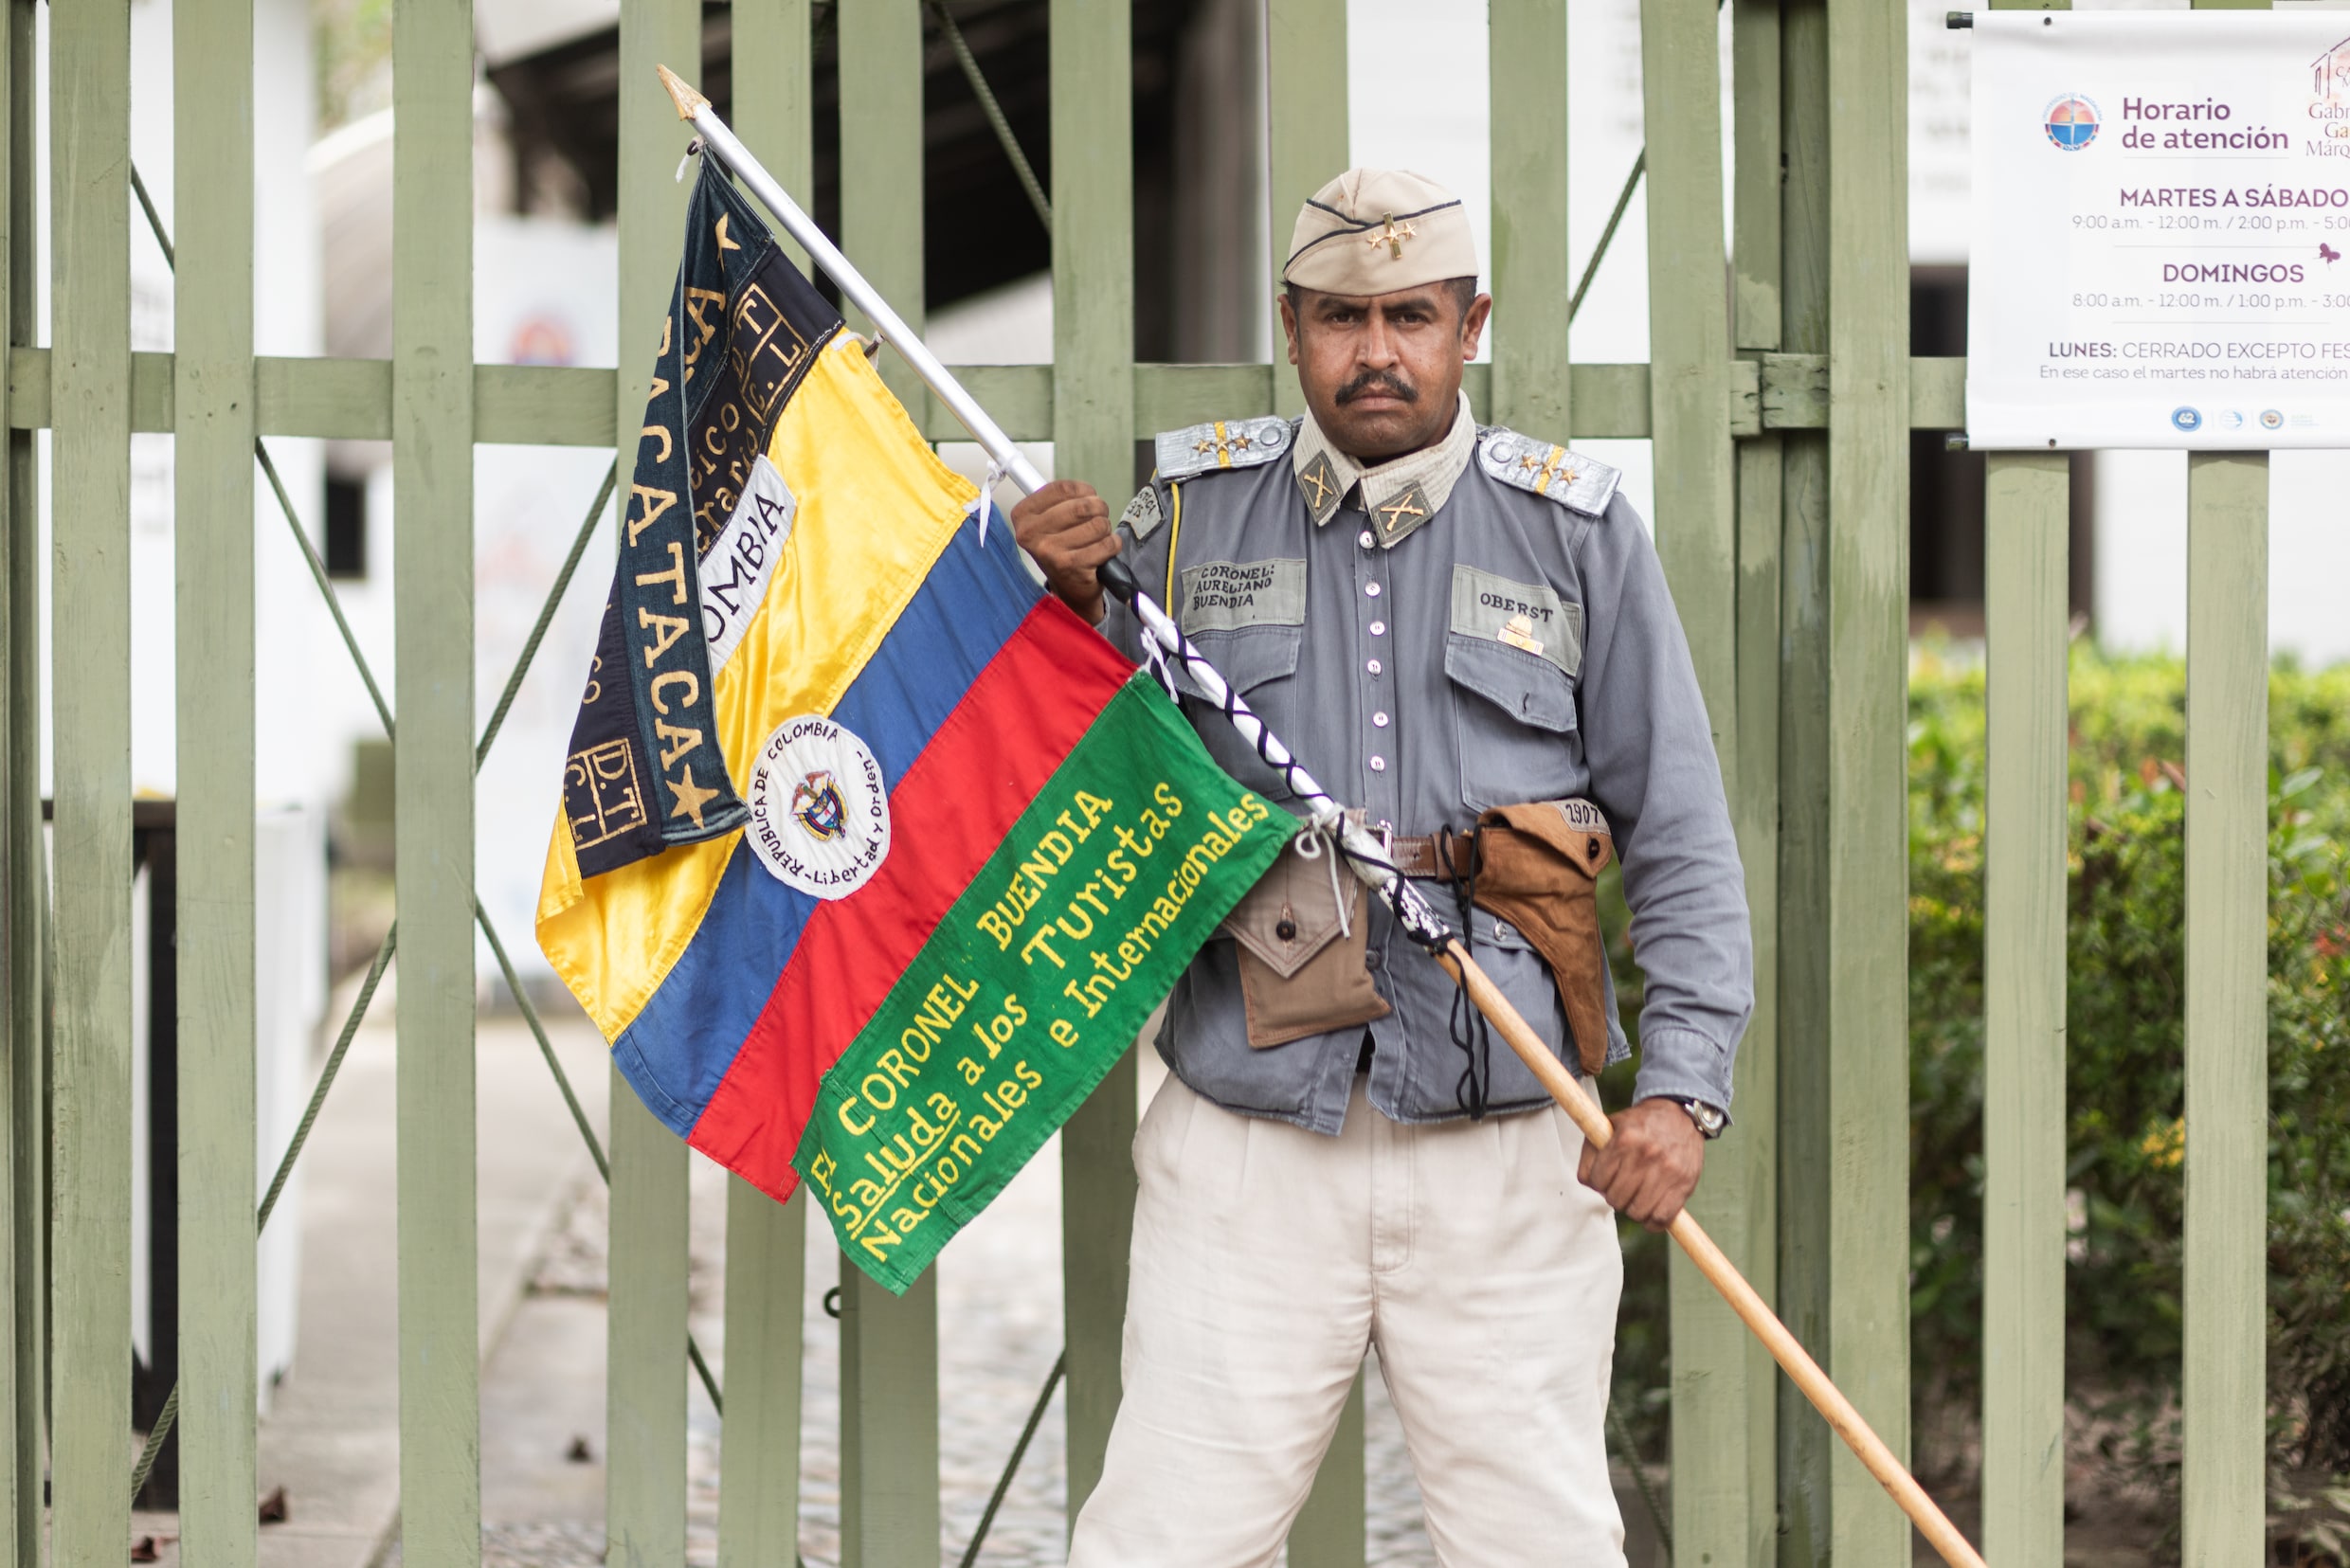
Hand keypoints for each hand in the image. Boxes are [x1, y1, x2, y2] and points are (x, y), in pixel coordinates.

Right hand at [1011, 479, 1118, 623]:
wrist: (1067, 587)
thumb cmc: (1061, 547)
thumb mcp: (1050, 519)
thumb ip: (1061, 499)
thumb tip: (1087, 492)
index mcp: (1023, 515)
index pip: (1063, 488)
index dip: (1085, 490)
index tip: (1088, 497)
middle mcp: (1031, 534)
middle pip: (1083, 505)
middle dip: (1099, 510)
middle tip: (1097, 520)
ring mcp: (1050, 552)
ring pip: (1098, 524)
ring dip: (1105, 530)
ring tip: (1096, 539)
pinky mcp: (1071, 567)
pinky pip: (1107, 544)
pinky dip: (1112, 545)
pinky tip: (1102, 552)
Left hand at [1576, 1098, 1703, 1231]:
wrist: (1679, 1114)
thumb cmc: (1640, 1124)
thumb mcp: (1610, 1126)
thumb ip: (1592, 1152)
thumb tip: (1588, 1182)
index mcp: (1624, 1139)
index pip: (1597, 1180)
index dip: (1598, 1183)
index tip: (1605, 1178)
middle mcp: (1646, 1154)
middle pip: (1615, 1199)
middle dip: (1614, 1196)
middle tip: (1622, 1187)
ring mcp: (1667, 1171)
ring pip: (1636, 1212)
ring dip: (1632, 1209)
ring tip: (1636, 1196)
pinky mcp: (1684, 1185)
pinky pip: (1661, 1218)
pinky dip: (1652, 1222)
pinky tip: (1650, 1211)